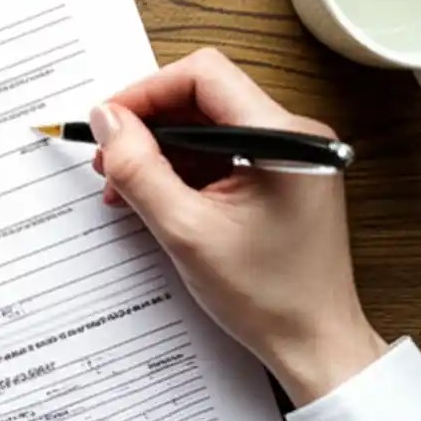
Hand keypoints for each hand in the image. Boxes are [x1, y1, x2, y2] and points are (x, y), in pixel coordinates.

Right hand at [91, 48, 386, 404]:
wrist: (313, 344)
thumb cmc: (268, 296)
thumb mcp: (185, 231)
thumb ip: (140, 169)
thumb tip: (107, 120)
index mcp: (281, 136)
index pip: (203, 76)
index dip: (146, 92)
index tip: (108, 123)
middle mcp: (290, 135)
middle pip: (202, 97)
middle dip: (148, 124)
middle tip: (108, 159)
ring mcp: (286, 156)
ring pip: (206, 127)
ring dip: (160, 150)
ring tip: (123, 186)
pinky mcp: (277, 177)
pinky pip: (219, 154)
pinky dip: (181, 170)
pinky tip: (153, 198)